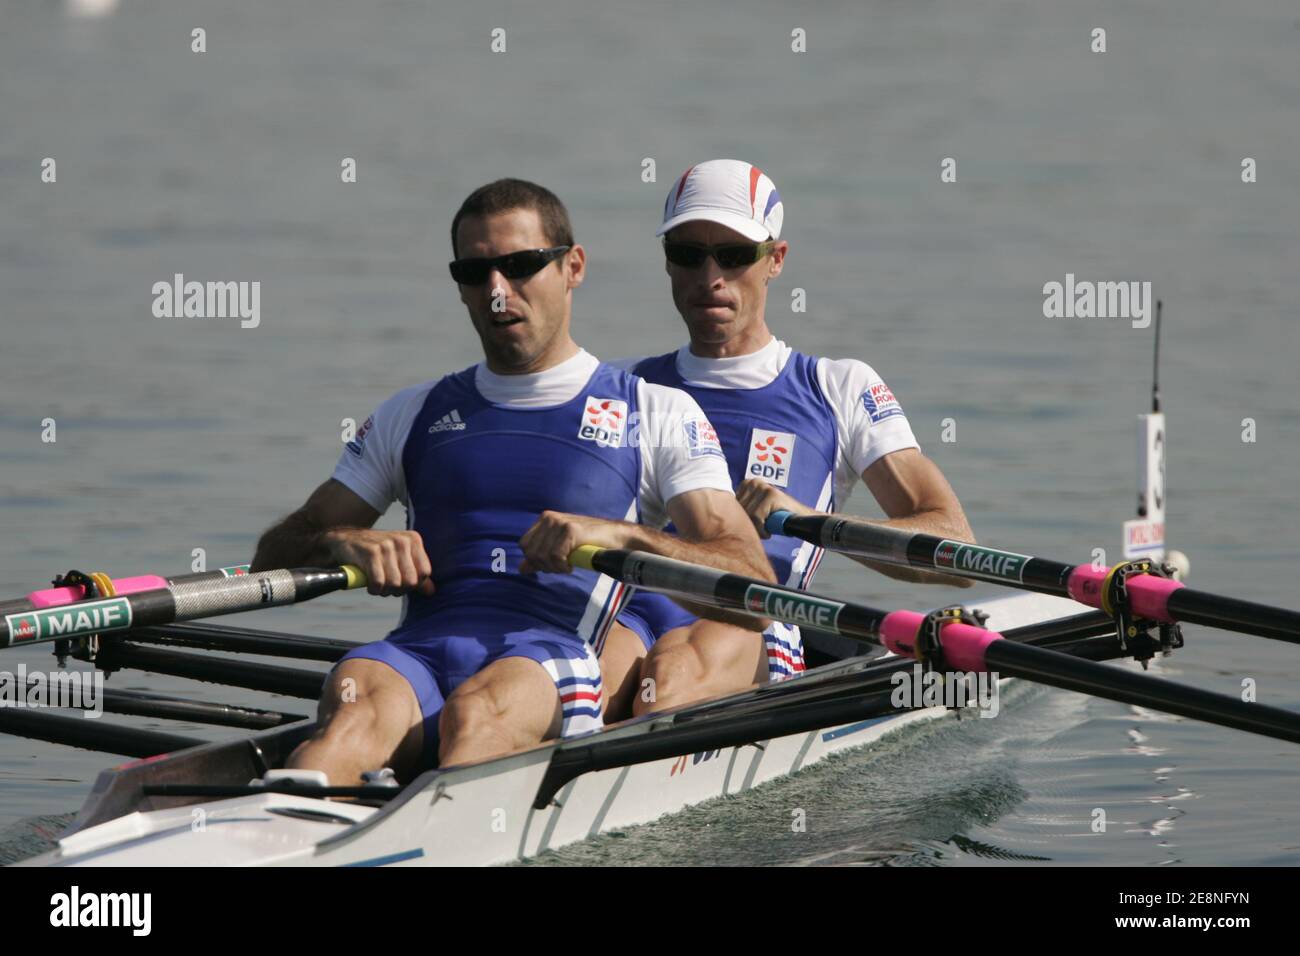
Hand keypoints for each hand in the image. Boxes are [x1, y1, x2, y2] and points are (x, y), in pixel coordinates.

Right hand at [320, 529, 434, 596]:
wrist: (345, 541)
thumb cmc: (376, 553)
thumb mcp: (399, 559)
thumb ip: (416, 574)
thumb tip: (431, 591)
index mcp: (413, 540)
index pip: (424, 573)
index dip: (412, 584)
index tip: (400, 582)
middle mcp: (402, 541)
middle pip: (410, 581)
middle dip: (398, 590)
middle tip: (387, 585)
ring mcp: (386, 546)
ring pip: (394, 584)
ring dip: (384, 591)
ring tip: (377, 584)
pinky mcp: (370, 553)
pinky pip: (378, 583)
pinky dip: (373, 589)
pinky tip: (369, 584)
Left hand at [519, 512, 634, 573]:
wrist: (616, 538)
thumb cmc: (590, 543)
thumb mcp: (561, 549)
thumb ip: (541, 557)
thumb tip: (521, 569)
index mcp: (544, 519)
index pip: (525, 545)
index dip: (535, 559)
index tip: (552, 564)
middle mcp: (549, 517)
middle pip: (531, 552)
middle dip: (545, 565)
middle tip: (562, 566)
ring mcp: (559, 522)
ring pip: (542, 556)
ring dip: (555, 567)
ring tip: (568, 565)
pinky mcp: (570, 530)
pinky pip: (555, 556)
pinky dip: (562, 566)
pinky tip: (572, 564)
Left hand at [736, 479, 814, 538]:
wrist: (799, 520)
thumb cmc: (773, 519)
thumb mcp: (753, 511)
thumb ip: (739, 511)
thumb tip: (715, 519)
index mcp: (746, 483)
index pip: (731, 506)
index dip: (739, 520)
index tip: (751, 525)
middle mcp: (753, 482)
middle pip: (739, 511)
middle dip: (749, 525)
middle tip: (761, 528)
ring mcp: (762, 486)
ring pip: (747, 516)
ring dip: (757, 529)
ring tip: (767, 527)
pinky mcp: (770, 494)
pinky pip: (757, 518)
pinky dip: (763, 530)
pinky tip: (771, 530)